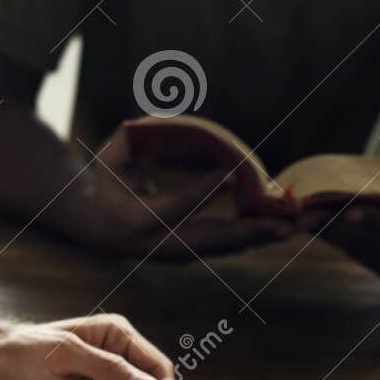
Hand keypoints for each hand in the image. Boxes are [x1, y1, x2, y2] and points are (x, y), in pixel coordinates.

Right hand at [65, 124, 293, 258]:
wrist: (87, 223)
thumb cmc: (102, 177)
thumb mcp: (115, 152)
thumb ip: (141, 136)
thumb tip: (177, 124)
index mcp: (134, 219)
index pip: (173, 205)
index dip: (201, 190)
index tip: (231, 174)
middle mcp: (154, 244)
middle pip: (207, 240)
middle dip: (247, 231)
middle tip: (282, 224)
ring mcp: (170, 254)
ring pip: (219, 248)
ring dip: (256, 238)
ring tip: (291, 229)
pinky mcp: (182, 255)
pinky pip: (219, 247)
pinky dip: (247, 238)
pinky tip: (275, 229)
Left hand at [299, 166, 379, 287]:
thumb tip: (377, 173)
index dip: (378, 221)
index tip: (349, 210)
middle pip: (377, 245)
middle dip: (338, 228)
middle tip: (305, 213)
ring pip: (364, 254)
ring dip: (329, 236)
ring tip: (299, 218)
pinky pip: (362, 257)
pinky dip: (337, 240)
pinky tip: (313, 225)